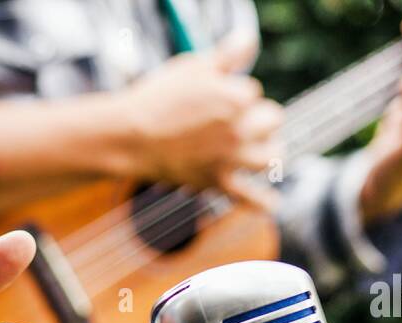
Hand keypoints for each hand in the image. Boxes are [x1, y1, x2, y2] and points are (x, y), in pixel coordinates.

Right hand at [114, 32, 283, 206]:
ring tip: (262, 148)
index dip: (234, 91)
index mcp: (238, 97)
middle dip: (259, 117)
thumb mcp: (194, 66)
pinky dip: (260, 202)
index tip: (213, 96)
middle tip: (239, 119)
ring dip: (270, 150)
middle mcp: (240, 130)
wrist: (129, 137)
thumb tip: (250, 39)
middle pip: (272, 120)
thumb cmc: (157, 99)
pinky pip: (247, 197)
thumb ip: (229, 54)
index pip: (253, 91)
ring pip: (270, 157)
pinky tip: (270, 204)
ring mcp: (230, 158)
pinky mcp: (215, 181)